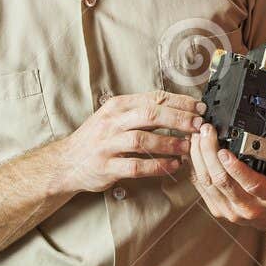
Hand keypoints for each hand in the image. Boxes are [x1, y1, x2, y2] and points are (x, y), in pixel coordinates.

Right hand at [54, 90, 202, 193]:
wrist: (66, 162)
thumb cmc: (97, 138)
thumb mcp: (115, 117)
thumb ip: (142, 112)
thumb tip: (180, 108)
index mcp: (117, 106)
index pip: (153, 98)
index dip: (180, 102)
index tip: (199, 107)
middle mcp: (112, 122)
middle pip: (150, 114)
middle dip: (178, 118)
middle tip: (198, 125)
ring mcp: (107, 145)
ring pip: (142, 139)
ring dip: (169, 143)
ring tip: (188, 147)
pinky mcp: (106, 167)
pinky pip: (136, 166)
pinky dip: (157, 166)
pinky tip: (172, 166)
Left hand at [187, 124, 265, 229]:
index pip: (251, 185)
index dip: (236, 169)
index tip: (225, 151)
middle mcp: (248, 208)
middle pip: (222, 181)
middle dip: (210, 154)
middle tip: (207, 132)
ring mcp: (231, 212)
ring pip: (209, 184)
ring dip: (199, 158)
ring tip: (198, 136)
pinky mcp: (218, 210)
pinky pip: (202, 189)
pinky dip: (196, 168)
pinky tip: (194, 151)